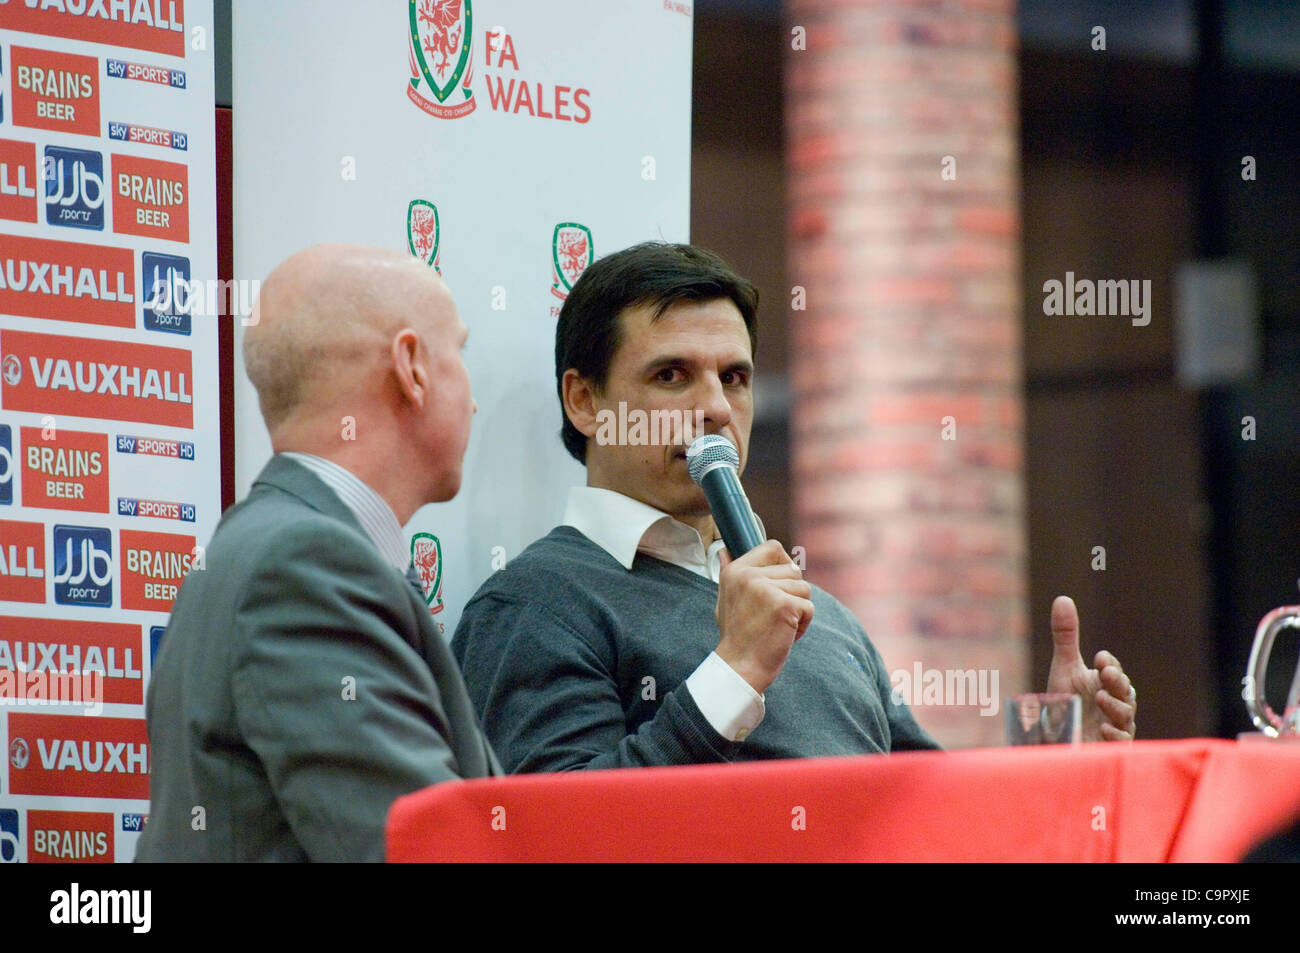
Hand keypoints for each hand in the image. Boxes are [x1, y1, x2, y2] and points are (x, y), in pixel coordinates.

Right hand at [714, 540, 813, 694]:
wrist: (739, 666)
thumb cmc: (736, 636)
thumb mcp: (725, 600)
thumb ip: (731, 575)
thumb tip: (724, 551)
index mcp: (736, 570)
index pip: (772, 547)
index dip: (783, 564)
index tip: (780, 584)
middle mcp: (749, 576)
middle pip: (793, 570)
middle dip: (792, 594)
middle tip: (774, 615)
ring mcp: (766, 589)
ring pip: (804, 588)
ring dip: (799, 610)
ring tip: (779, 626)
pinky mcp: (784, 606)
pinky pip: (809, 607)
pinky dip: (803, 624)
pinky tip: (785, 635)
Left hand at [1046, 595, 1136, 741]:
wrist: (1056, 738)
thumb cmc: (1065, 701)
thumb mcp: (1063, 667)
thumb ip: (1065, 636)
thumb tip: (1063, 598)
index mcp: (1106, 684)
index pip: (1114, 672)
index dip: (1110, 665)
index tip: (1100, 657)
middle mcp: (1115, 704)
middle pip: (1126, 692)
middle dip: (1117, 682)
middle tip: (1105, 673)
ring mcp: (1115, 727)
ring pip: (1126, 716)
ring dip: (1116, 706)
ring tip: (1101, 697)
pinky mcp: (1111, 748)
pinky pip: (1121, 742)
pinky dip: (1114, 735)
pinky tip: (1103, 728)